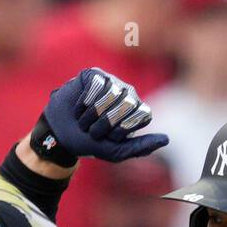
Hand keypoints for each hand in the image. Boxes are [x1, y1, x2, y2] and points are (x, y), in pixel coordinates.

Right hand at [30, 67, 167, 164]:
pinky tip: (79, 108)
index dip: (122, 130)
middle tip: (94, 131)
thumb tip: (166, 139)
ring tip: (85, 121)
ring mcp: (111, 82)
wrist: (60, 136)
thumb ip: (141, 147)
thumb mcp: (115, 151)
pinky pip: (96, 86)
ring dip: (92, 115)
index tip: (110, 138)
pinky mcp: (93, 74)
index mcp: (136, 111)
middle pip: (127, 104)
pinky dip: (84, 103)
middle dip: (106, 124)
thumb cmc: (89, 143)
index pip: (142, 115)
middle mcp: (128, 93)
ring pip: (110, 95)